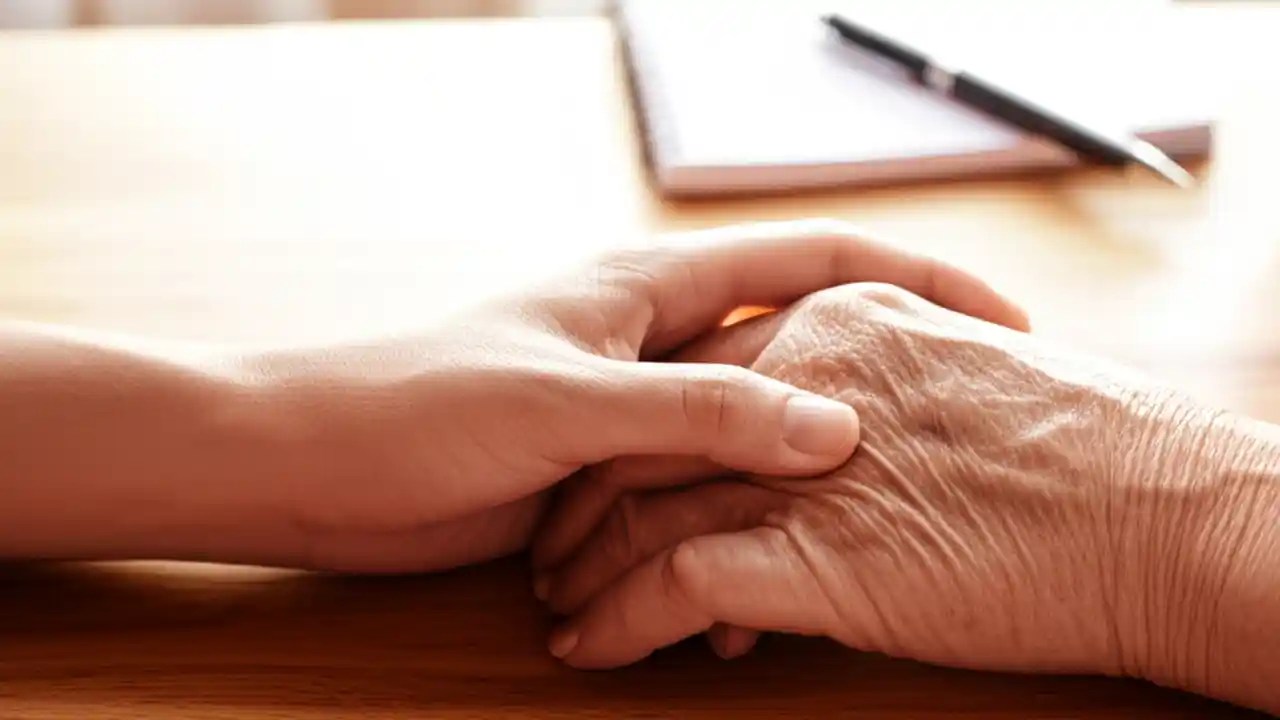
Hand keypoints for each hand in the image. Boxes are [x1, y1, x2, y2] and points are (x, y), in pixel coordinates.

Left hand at [247, 221, 1027, 571]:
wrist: (315, 466)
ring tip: (893, 520)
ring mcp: (635, 408)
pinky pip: (705, 489)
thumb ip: (701, 414)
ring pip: (756, 429)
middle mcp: (656, 338)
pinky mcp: (609, 472)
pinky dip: (748, 521)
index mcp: (652, 287)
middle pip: (799, 340)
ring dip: (814, 469)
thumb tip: (840, 425)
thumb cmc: (421, 406)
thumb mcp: (574, 402)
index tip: (1000, 320)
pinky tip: (783, 573)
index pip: (811, 255)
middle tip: (968, 433)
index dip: (912, 274)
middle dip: (881, 378)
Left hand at [532, 282, 1272, 704]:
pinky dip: (621, 618)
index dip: (681, 384)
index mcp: (838, 313)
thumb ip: (871, 386)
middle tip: (570, 536)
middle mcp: (796, 373)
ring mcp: (789, 466)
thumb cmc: (1102, 451)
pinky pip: (673, 585)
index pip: (722, 335)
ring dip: (592, 558)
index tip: (647, 440)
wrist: (1168, 519)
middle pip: (658, 424)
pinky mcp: (800, 557)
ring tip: (565, 602)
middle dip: (601, 487)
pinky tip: (595, 645)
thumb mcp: (958, 381)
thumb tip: (828, 420)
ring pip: (645, 505)